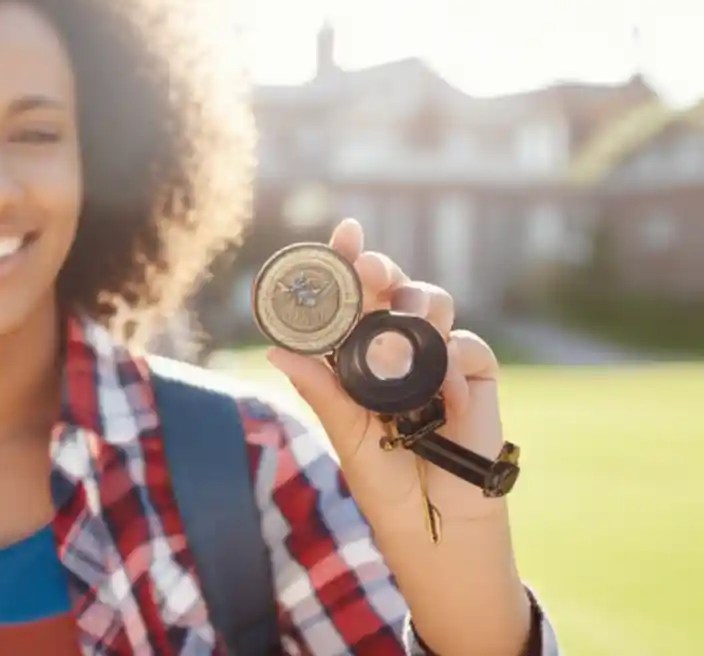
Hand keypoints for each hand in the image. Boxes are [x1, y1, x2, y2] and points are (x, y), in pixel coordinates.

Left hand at [265, 218, 508, 532]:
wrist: (432, 522)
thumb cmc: (385, 478)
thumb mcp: (347, 434)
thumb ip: (323, 391)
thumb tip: (278, 351)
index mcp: (359, 353)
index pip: (353, 297)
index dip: (348, 261)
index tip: (343, 232)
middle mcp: (398, 346)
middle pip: (393, 287)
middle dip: (381, 269)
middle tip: (368, 269)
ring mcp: (439, 356)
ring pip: (434, 302)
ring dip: (419, 303)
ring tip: (408, 323)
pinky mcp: (475, 376)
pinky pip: (468, 348)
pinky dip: (453, 360)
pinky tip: (442, 390)